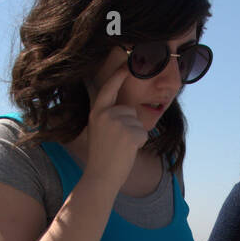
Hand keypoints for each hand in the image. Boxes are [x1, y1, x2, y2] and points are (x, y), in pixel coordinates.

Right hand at [82, 64, 147, 192]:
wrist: (100, 177)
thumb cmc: (102, 157)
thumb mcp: (99, 131)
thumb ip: (110, 117)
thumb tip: (128, 109)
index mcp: (96, 112)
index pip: (109, 89)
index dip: (118, 76)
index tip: (127, 63)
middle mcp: (106, 114)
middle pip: (130, 111)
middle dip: (129, 125)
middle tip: (117, 143)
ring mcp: (118, 123)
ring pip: (137, 122)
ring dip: (134, 136)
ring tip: (121, 148)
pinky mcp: (130, 133)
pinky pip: (143, 133)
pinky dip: (139, 144)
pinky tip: (127, 151)